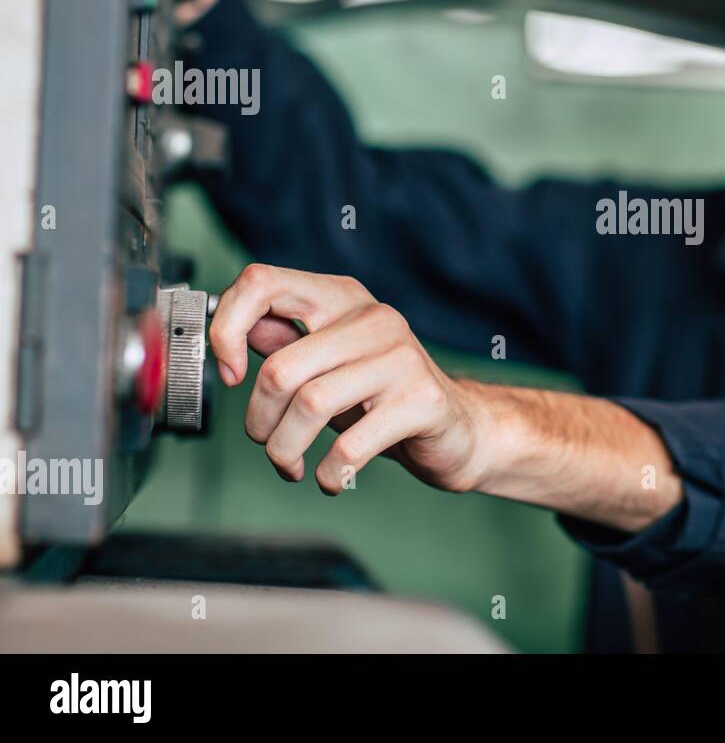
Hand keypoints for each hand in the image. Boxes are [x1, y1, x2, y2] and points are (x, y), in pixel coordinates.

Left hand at [208, 264, 490, 493]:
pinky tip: (332, 478)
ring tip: (292, 465)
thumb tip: (234, 331)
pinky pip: (350, 445)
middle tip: (268, 442)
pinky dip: (328, 473)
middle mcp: (374, 319)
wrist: (461, 430)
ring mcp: (402, 359)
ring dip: (286, 451)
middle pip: (281, 367)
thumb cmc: (385, 399)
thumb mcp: (329, 366)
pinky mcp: (422, 401)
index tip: (229, 375)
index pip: (263, 282)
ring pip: (310, 406)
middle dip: (259, 421)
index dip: (227, 328)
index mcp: (343, 299)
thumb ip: (284, 343)